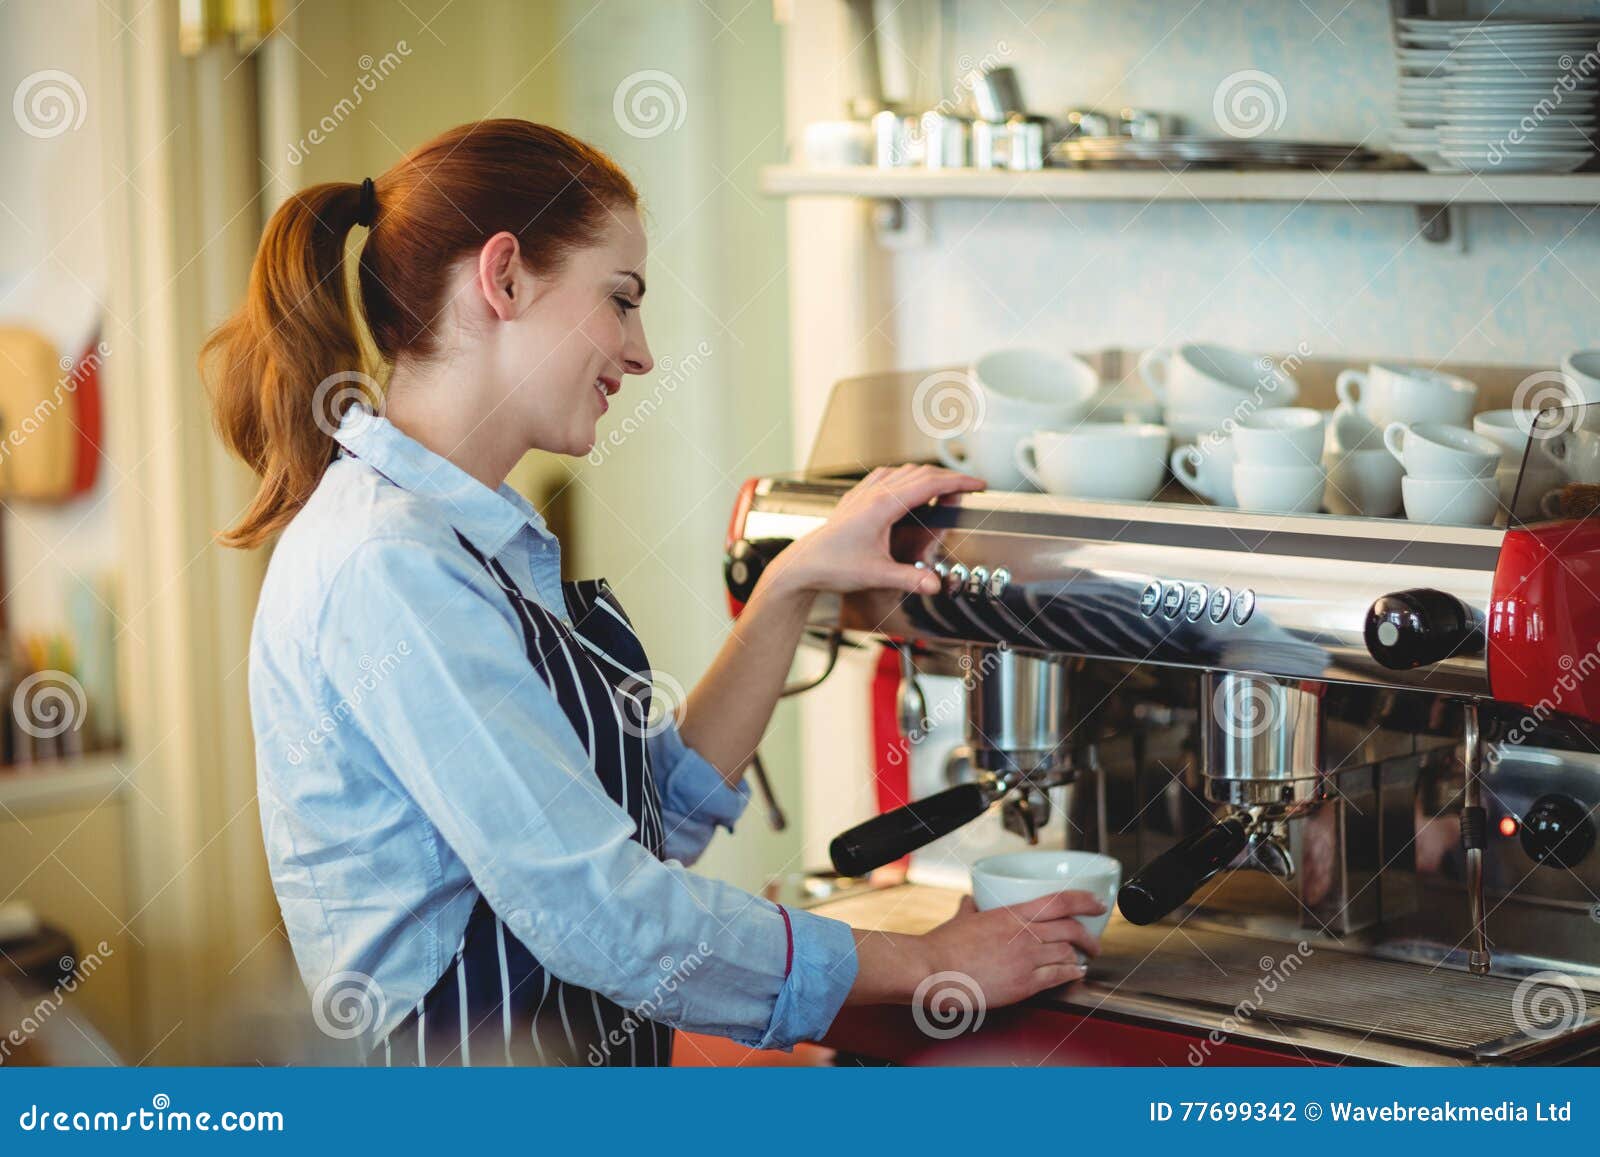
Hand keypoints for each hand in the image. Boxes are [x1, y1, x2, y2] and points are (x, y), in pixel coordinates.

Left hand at [763, 464, 985, 598]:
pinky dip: (906, 477)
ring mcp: (863, 493)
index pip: (930, 484)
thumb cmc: (832, 566)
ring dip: (928, 476)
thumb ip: (909, 579)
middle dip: (949, 477)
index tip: (978, 484)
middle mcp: (873, 493)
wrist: (803, 565)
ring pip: (903, 471)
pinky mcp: (855, 498)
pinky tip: (908, 487)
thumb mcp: (876, 574)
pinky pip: (886, 476)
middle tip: (969, 488)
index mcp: (883, 506)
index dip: (958, 482)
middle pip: (920, 473)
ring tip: (945, 489)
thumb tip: (935, 584)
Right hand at [919, 891, 1104, 1008]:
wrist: (934, 970)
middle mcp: (1024, 934)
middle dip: (1089, 936)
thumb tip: (969, 901)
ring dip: (1079, 957)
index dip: (1085, 900)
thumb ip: (970, 908)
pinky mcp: (1025, 984)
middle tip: (1094, 942)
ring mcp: (1027, 959)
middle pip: (1072, 929)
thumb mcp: (961, 918)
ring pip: (1068, 953)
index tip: (1097, 904)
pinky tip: (1074, 974)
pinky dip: (1072, 974)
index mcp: (1011, 914)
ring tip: (1081, 961)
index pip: (1061, 900)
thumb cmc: (943, 946)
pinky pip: (1059, 976)